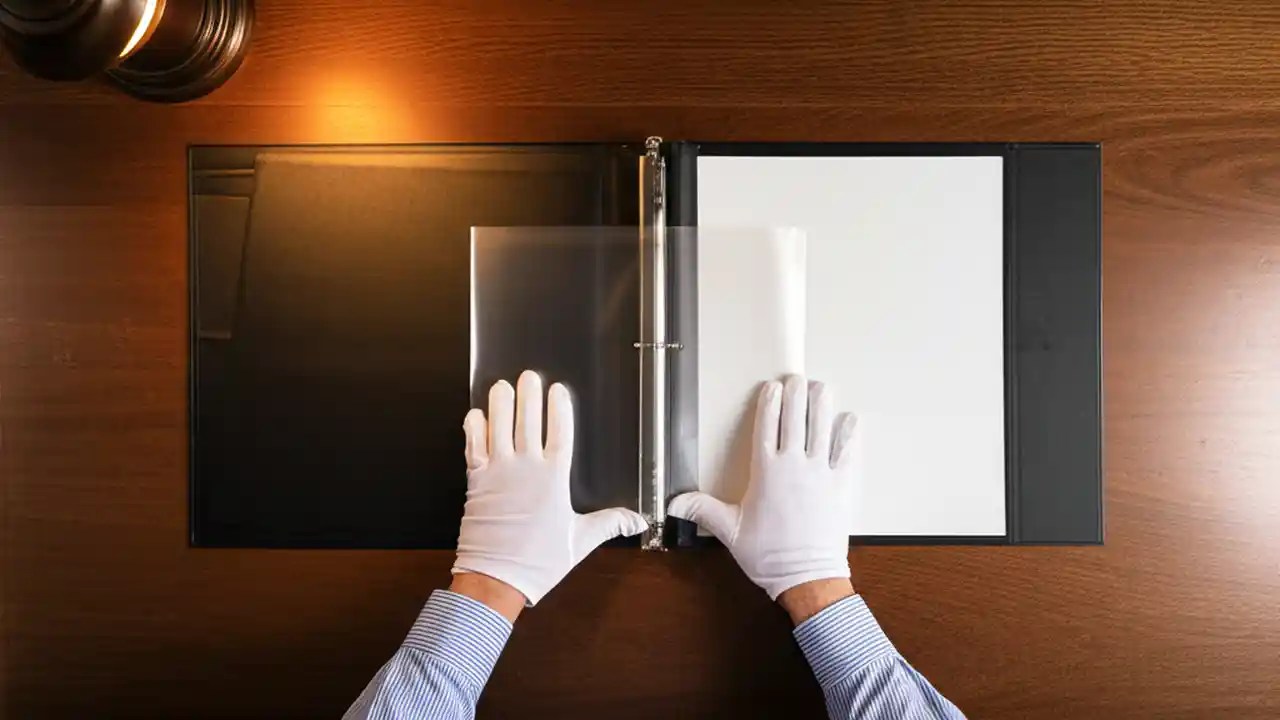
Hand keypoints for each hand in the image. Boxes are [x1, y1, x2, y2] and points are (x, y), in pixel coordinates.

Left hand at [453, 370, 648, 607]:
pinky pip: (473, 448)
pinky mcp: (475, 483)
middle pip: (528, 422)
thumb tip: (637, 520)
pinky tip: (476, 415)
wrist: (496, 578)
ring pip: (498, 428)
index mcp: (553, 479)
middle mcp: (525, 469)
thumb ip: (608, 523)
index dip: (559, 409)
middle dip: (529, 396)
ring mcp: (497, 473)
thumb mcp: (579, 541)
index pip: (559, 433)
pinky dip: (474, 430)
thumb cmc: (538, 562)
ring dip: (500, 404)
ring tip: (502, 385)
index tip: (557, 390)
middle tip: (529, 376)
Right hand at [668, 375, 857, 601]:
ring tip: (821, 387)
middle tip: (796, 378)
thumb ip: (703, 510)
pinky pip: (847, 453)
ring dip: (822, 406)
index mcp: (766, 471)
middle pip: (795, 420)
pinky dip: (849, 435)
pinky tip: (850, 420)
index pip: (766, 427)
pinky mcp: (842, 486)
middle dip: (796, 396)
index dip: (769, 404)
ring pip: (822, 429)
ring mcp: (820, 473)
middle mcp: (794, 465)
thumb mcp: (730, 531)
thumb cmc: (768, 555)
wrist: (807, 576)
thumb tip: (673, 503)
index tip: (771, 387)